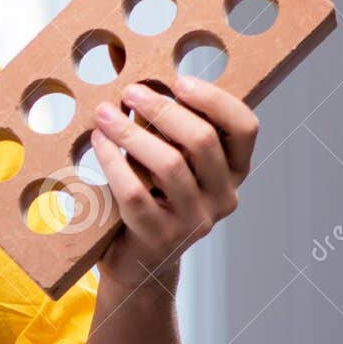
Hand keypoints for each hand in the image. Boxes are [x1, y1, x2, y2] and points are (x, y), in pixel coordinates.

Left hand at [90, 75, 258, 294]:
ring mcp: (195, 220)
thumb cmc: (150, 197)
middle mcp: (224, 196)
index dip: (215, 100)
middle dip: (163, 110)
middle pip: (202, 140)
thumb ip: (162, 126)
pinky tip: (97, 142)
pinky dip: (113, 161)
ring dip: (131, 132)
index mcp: (233, 171)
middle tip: (130, 92)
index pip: (245, 128)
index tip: (179, 81)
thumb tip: (137, 81)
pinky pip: (135, 192)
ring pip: (169, 164)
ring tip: (104, 114)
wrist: (137, 262)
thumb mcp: (165, 159)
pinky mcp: (161, 237)